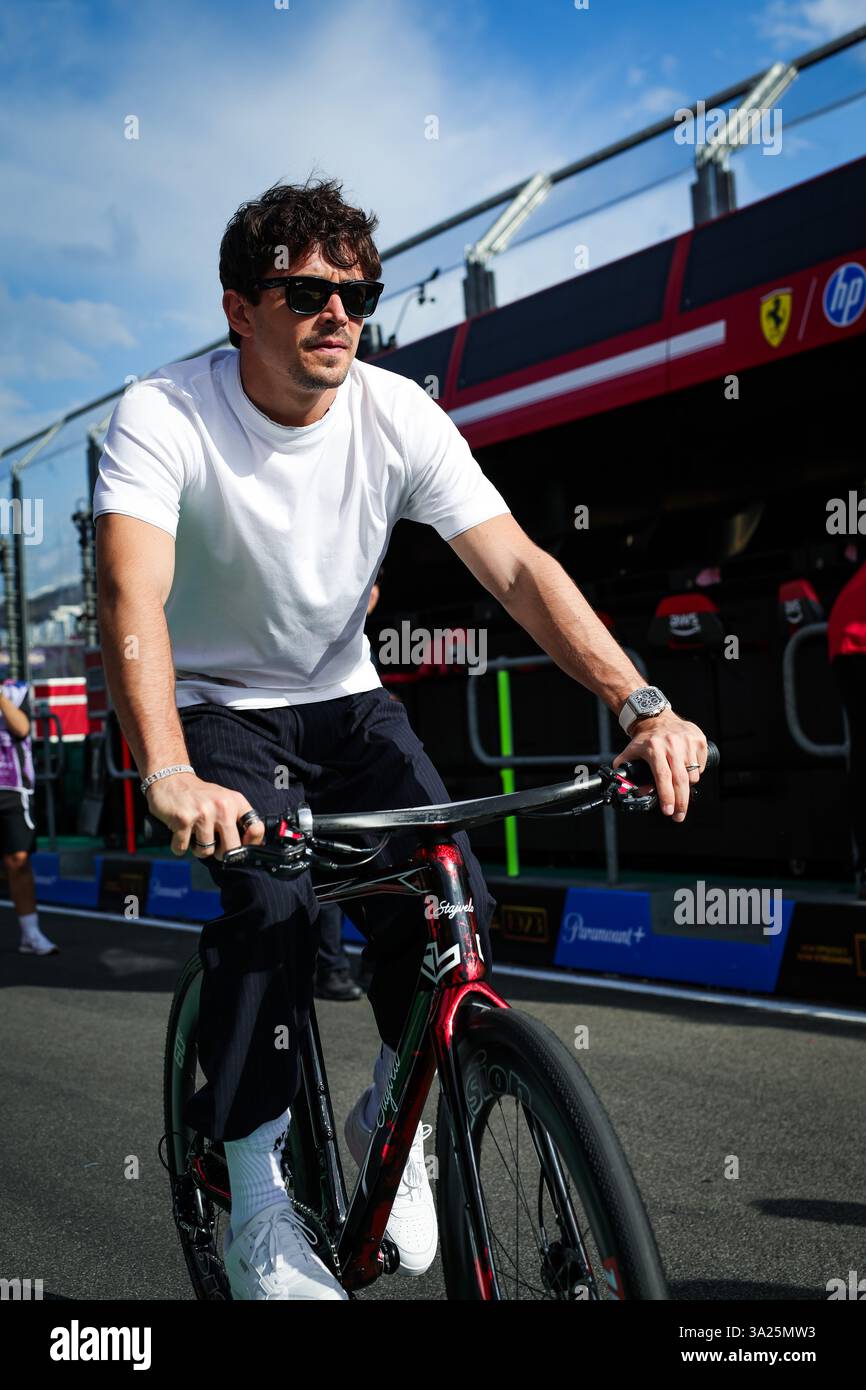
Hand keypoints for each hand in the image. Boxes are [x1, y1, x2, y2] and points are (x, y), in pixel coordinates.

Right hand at [145, 774, 266, 859]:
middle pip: (232, 849)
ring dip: (197, 848)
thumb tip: (249, 847)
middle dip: (220, 853)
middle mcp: (222, 806)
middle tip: (212, 845)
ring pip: (205, 851)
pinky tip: (178, 833)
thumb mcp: (224, 799)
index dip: (251, 845)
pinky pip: (182, 848)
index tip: (241, 850)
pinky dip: (178, 846)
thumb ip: (236, 818)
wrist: (170, 779)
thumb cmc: (198, 795)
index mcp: (236, 802)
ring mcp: (203, 813)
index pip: (256, 829)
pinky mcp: (183, 819)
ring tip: (193, 834)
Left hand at [611, 710, 707, 822]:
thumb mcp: (631, 753)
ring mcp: (687, 741)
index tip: (668, 811)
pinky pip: (701, 765)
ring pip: (693, 775)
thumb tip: (632, 790)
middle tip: (679, 816)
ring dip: (687, 785)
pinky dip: (696, 772)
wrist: (657, 717)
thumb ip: (626, 772)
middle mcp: (672, 744)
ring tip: (678, 783)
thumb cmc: (645, 739)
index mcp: (654, 748)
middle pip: (681, 779)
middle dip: (681, 802)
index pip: (663, 776)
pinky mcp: (699, 739)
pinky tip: (686, 768)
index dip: (666, 796)